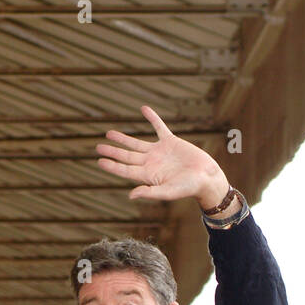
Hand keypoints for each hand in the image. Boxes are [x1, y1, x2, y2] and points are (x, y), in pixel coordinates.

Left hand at [96, 106, 230, 210]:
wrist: (206, 177)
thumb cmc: (188, 188)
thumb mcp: (168, 192)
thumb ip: (150, 193)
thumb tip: (131, 195)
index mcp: (148, 175)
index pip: (125, 170)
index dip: (112, 165)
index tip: (100, 161)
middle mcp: (150, 163)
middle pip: (127, 156)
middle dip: (113, 151)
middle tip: (98, 147)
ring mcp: (159, 152)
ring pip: (137, 143)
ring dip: (123, 139)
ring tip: (109, 133)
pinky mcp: (170, 142)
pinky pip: (159, 127)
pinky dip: (152, 118)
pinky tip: (144, 109)